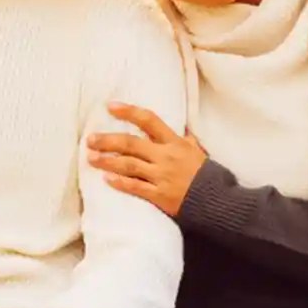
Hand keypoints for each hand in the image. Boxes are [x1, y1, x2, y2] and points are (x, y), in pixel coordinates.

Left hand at [87, 102, 207, 216]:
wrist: (217, 201)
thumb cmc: (208, 176)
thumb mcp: (199, 152)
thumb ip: (187, 142)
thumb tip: (182, 133)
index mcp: (175, 143)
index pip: (149, 121)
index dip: (128, 111)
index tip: (110, 106)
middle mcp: (166, 156)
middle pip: (131, 143)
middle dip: (108, 140)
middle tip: (90, 139)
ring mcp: (161, 176)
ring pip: (128, 165)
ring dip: (107, 161)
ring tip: (91, 158)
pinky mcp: (159, 195)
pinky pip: (135, 187)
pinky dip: (120, 182)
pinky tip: (107, 178)